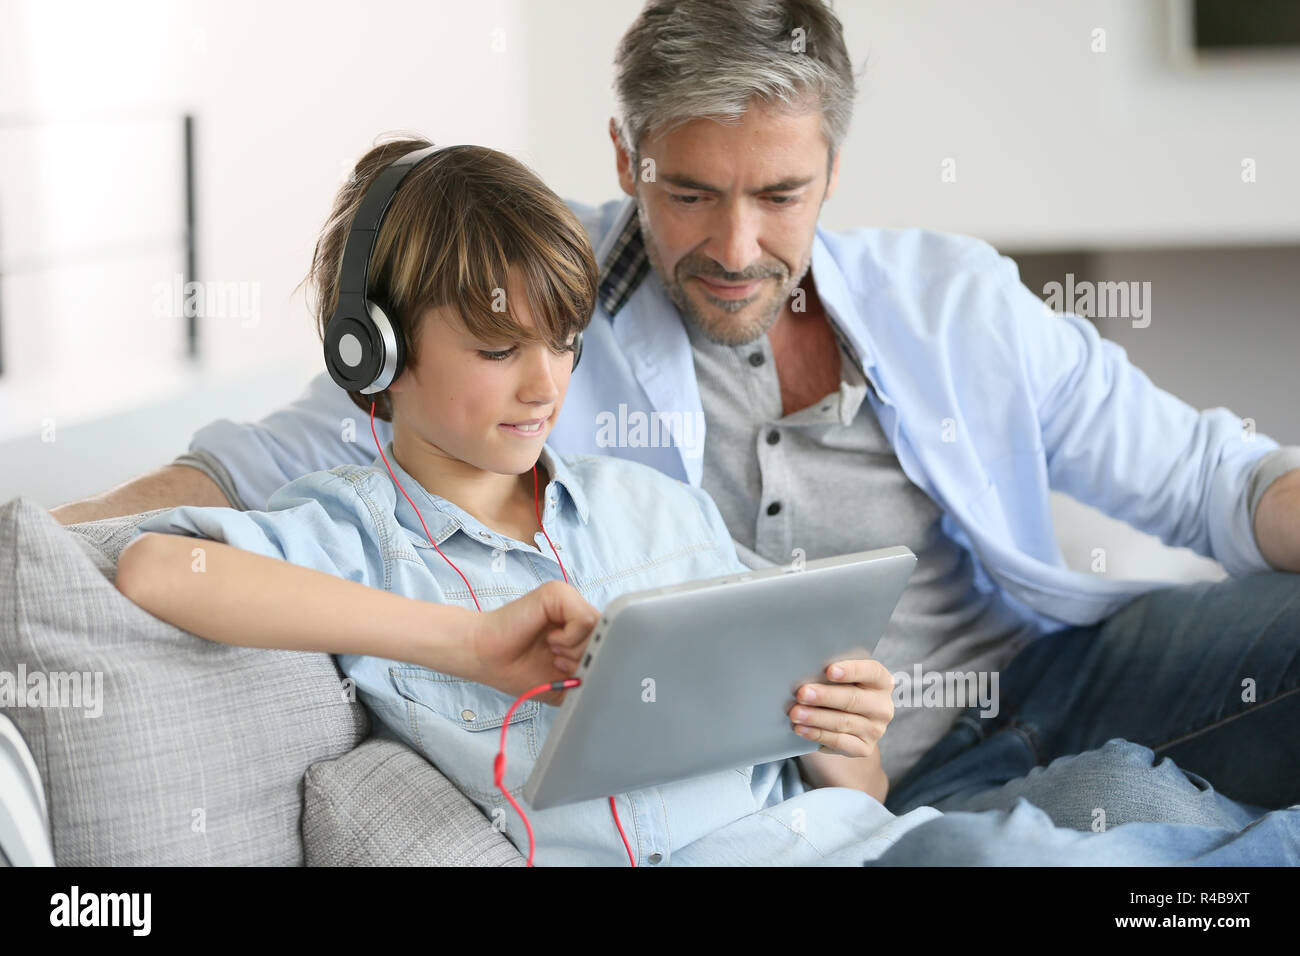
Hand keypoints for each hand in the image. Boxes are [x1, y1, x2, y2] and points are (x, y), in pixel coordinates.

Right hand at [463, 580, 599, 705]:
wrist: (485, 658)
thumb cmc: (518, 669)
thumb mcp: (565, 682)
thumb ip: (590, 676)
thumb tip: (617, 676)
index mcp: (580, 630)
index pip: (612, 641)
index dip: (597, 661)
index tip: (573, 674)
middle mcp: (577, 611)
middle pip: (609, 635)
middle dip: (587, 659)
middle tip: (558, 662)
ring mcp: (568, 599)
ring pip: (599, 628)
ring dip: (577, 650)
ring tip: (553, 652)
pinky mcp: (557, 593)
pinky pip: (584, 620)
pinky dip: (570, 639)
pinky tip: (550, 641)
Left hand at [787, 658, 894, 757]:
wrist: (844, 723)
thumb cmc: (839, 691)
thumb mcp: (840, 680)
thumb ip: (830, 674)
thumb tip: (806, 672)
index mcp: (881, 681)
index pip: (871, 671)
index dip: (851, 670)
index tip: (829, 670)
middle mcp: (882, 706)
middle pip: (854, 699)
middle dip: (825, 696)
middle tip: (802, 693)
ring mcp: (875, 729)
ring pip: (843, 722)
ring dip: (816, 717)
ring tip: (795, 713)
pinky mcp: (864, 748)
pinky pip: (839, 742)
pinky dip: (817, 734)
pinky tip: (801, 729)